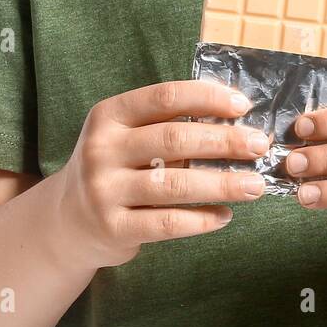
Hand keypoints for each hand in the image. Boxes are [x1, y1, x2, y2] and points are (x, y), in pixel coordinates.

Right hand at [57, 79, 270, 267]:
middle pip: (175, 139)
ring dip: (222, 184)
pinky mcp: (113, 228)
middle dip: (225, 141)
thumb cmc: (114, 167)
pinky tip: (224, 216)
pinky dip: (201, 220)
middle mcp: (102, 149)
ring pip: (175, 185)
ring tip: (255, 185)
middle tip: (260, 145)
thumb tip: (235, 115)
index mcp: (109, 115)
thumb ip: (167, 122)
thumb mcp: (126, 135)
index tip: (243, 105)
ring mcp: (104, 190)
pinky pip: (167, 224)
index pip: (165, 98)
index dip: (208, 98)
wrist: (67, 220)